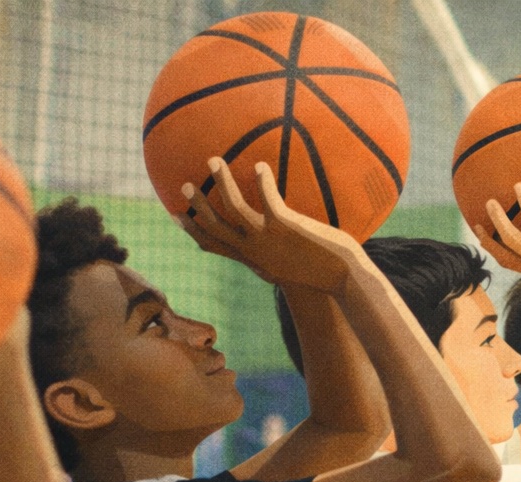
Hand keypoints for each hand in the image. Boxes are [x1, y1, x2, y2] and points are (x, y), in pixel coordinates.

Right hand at [177, 158, 360, 293]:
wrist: (343, 281)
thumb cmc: (324, 273)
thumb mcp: (291, 269)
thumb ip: (276, 257)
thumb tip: (272, 249)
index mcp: (254, 260)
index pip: (214, 246)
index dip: (193, 231)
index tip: (177, 215)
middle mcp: (255, 252)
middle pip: (216, 228)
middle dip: (197, 206)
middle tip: (184, 186)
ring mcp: (268, 239)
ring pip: (234, 209)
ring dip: (222, 183)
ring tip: (213, 161)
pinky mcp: (286, 227)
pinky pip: (268, 198)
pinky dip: (262, 181)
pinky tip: (259, 165)